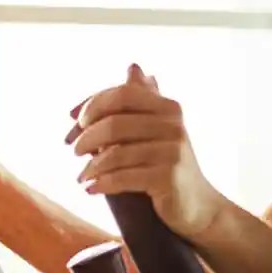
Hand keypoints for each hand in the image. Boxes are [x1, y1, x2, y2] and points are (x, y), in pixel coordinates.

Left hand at [67, 64, 228, 240]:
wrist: (197, 205)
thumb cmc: (169, 165)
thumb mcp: (158, 129)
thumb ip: (144, 101)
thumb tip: (133, 67)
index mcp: (168, 107)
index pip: (122, 94)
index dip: (93, 104)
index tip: (76, 122)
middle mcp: (173, 125)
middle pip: (114, 124)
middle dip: (86, 137)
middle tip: (74, 150)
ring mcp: (172, 152)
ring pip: (115, 153)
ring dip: (91, 166)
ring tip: (81, 176)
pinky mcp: (168, 178)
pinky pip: (123, 177)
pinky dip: (102, 183)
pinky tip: (91, 189)